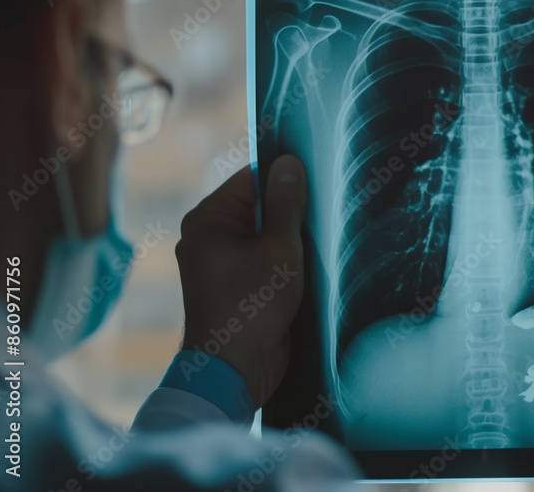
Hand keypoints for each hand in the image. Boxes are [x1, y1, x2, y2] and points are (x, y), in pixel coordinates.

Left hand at [175, 155, 306, 407]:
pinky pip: (264, 260)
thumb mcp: (280, 247)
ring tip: (319, 241)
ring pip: (265, 235)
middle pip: (259, 206)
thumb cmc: (253, 304)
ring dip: (291, 239)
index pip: (251, 178)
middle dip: (291, 211)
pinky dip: (285, 261)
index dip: (285, 177)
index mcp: (208, 219)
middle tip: (324, 213)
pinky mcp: (237, 288)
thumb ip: (287, 203)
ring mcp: (221, 264)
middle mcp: (208, 237)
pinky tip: (310, 265)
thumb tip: (289, 163)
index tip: (317, 181)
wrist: (236, 371)